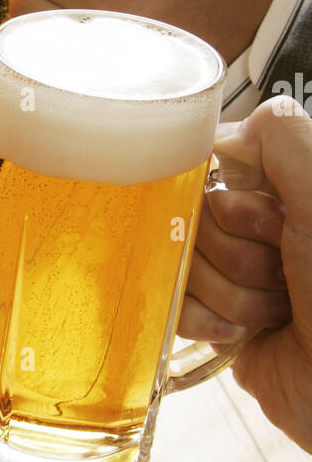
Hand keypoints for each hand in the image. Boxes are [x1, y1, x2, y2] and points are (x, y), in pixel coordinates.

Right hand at [184, 98, 311, 453]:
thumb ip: (283, 141)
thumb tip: (228, 128)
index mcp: (288, 190)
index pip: (215, 167)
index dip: (231, 201)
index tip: (265, 221)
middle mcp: (260, 227)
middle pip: (192, 218)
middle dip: (232, 252)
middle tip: (282, 271)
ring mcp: (235, 273)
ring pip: (181, 263)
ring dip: (229, 293)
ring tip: (277, 309)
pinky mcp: (214, 319)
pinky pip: (173, 305)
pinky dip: (206, 321)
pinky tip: (248, 332)